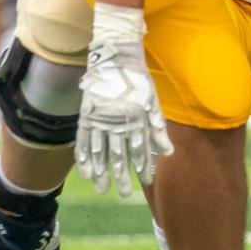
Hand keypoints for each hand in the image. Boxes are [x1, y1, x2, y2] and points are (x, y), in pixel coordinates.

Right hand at [78, 4, 170, 196]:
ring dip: (101, 171)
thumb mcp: (153, 101)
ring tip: (103, 188)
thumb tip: (167, 152)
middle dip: (122, 175)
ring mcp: (99, 118)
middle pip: (119, 153)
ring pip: (99, 150)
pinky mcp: (86, 114)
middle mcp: (117, 120)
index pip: (140, 148)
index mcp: (136, 117)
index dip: (143, 166)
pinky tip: (86, 171)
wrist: (115, 55)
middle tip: (124, 194)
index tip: (146, 181)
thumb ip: (158, 128)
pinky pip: (83, 140)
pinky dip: (84, 157)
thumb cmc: (138, 79)